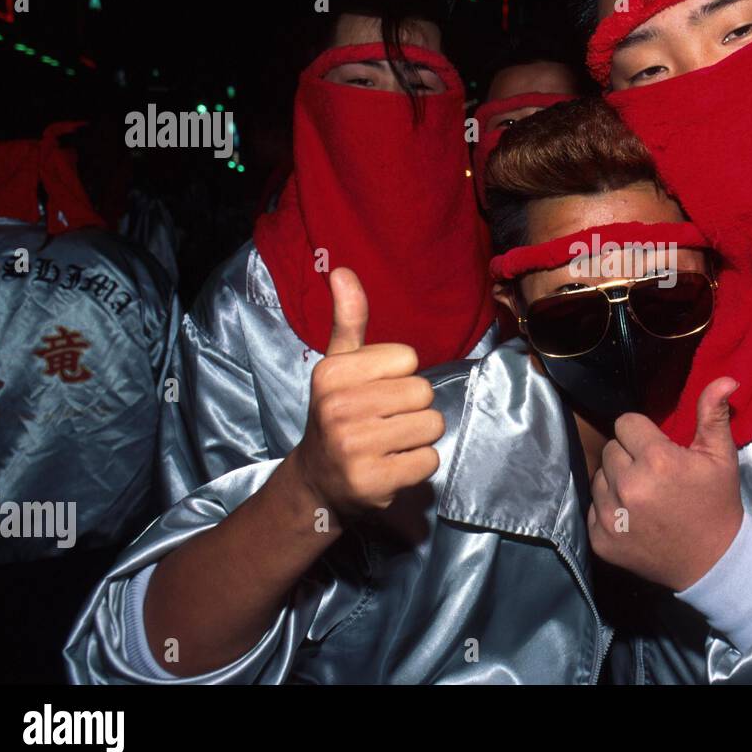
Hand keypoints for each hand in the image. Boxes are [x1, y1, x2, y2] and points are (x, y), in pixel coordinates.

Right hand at [288, 267, 443, 519]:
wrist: (319, 480)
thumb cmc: (339, 412)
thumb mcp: (340, 363)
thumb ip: (348, 319)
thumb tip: (342, 270)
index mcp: (332, 373)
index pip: (409, 358)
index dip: (400, 375)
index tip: (375, 392)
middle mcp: (338, 409)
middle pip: (424, 392)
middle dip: (413, 407)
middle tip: (384, 421)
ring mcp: (354, 448)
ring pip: (432, 425)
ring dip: (419, 436)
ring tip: (390, 442)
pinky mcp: (373, 482)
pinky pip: (429, 460)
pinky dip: (418, 464)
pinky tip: (392, 465)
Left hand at [587, 377, 743, 590]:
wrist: (712, 564)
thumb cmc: (717, 505)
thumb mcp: (721, 458)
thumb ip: (712, 415)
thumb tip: (723, 379)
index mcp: (657, 460)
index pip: (626, 424)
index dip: (643, 434)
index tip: (658, 450)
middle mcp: (628, 486)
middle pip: (610, 449)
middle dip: (629, 457)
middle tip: (653, 475)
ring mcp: (611, 516)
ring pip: (598, 478)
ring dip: (616, 482)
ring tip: (643, 497)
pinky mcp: (601, 539)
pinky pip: (592, 508)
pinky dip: (608, 511)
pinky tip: (633, 518)